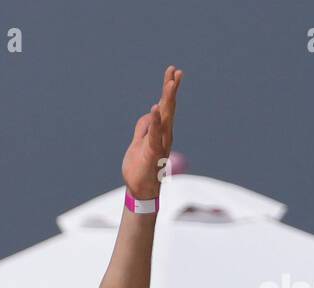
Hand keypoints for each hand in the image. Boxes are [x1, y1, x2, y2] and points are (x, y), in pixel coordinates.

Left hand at [121, 65, 181, 198]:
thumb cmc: (140, 169)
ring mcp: (160, 144)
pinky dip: (154, 122)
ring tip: (170, 83)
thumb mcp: (138, 143)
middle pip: (168, 108)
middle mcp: (164, 135)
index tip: (172, 72)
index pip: (164, 106)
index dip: (168, 89)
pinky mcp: (153, 154)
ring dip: (167, 100)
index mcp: (160, 132)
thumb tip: (149, 114)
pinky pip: (154, 135)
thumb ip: (143, 128)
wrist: (140, 191)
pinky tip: (155, 109)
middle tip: (175, 70)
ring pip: (165, 118)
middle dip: (171, 89)